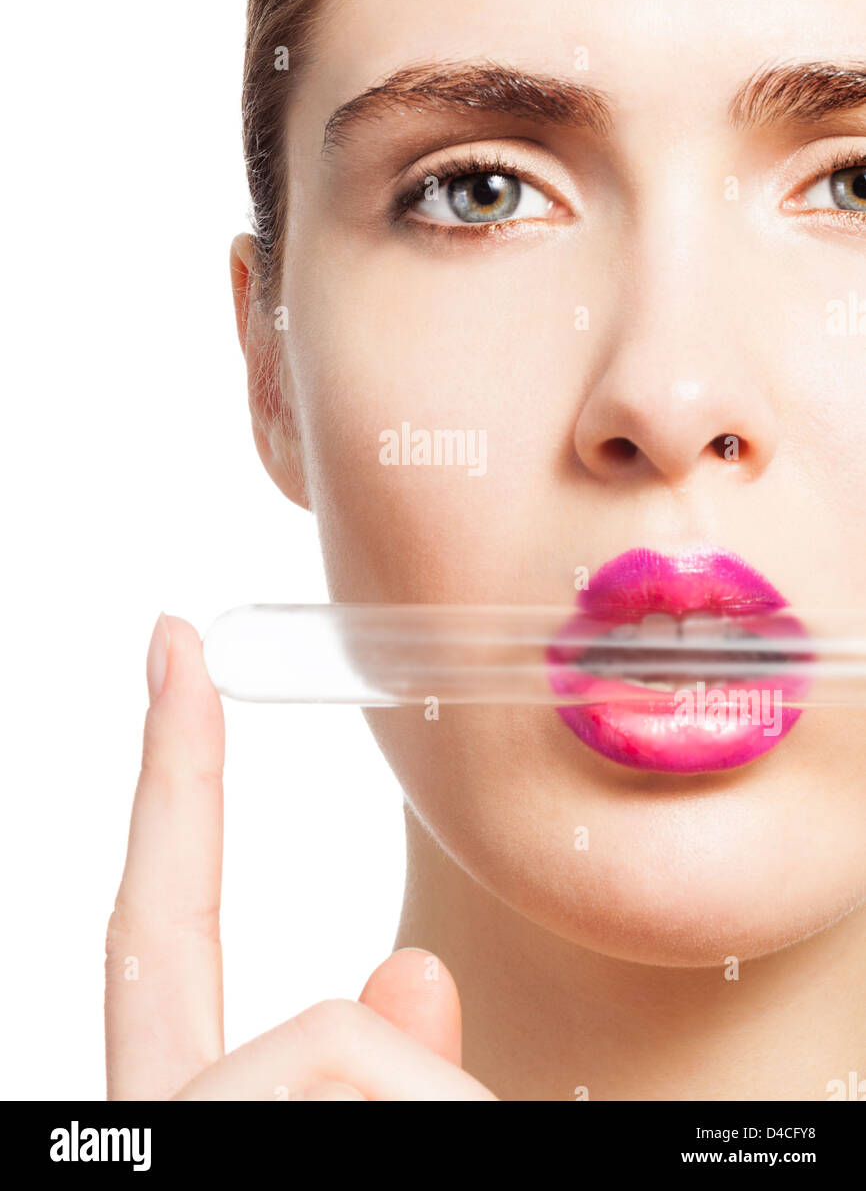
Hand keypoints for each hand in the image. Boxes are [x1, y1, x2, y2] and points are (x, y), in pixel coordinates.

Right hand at [104, 615, 497, 1100]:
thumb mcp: (406, 1137)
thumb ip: (399, 1067)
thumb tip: (414, 969)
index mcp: (204, 1108)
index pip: (166, 927)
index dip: (173, 773)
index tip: (175, 642)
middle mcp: (169, 1116)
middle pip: (323, 1018)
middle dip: (406, 1068)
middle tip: (465, 1158)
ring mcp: (180, 1129)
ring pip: (356, 1042)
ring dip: (442, 1114)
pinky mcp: (197, 1127)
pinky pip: (382, 1087)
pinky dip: (453, 1136)